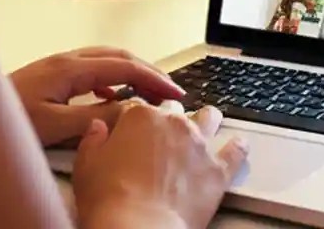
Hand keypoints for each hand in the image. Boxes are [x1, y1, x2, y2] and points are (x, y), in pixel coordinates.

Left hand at [9, 46, 184, 146]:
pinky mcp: (50, 76)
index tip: (174, 93)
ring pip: (105, 60)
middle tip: (170, 91)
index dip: (153, 78)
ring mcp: (57, 66)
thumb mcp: (56, 125)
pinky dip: (111, 79)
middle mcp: (65, 60)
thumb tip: (132, 111)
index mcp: (70, 68)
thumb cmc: (7, 121)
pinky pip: (91, 70)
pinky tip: (112, 96)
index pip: (124, 66)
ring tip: (148, 92)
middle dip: (148, 71)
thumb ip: (96, 117)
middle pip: (118, 56)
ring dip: (131, 72)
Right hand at [73, 100, 247, 228]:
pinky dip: (237, 147)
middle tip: (160, 139)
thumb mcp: (85, 166)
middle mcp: (173, 122)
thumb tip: (97, 129)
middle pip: (173, 110)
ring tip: (202, 128)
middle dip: (167, 121)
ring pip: (209, 118)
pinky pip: (236, 151)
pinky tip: (237, 145)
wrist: (139, 228)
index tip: (130, 131)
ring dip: (205, 121)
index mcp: (140, 116)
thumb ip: (93, 141)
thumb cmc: (109, 200)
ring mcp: (199, 144)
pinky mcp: (218, 169)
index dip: (133, 120)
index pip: (137, 107)